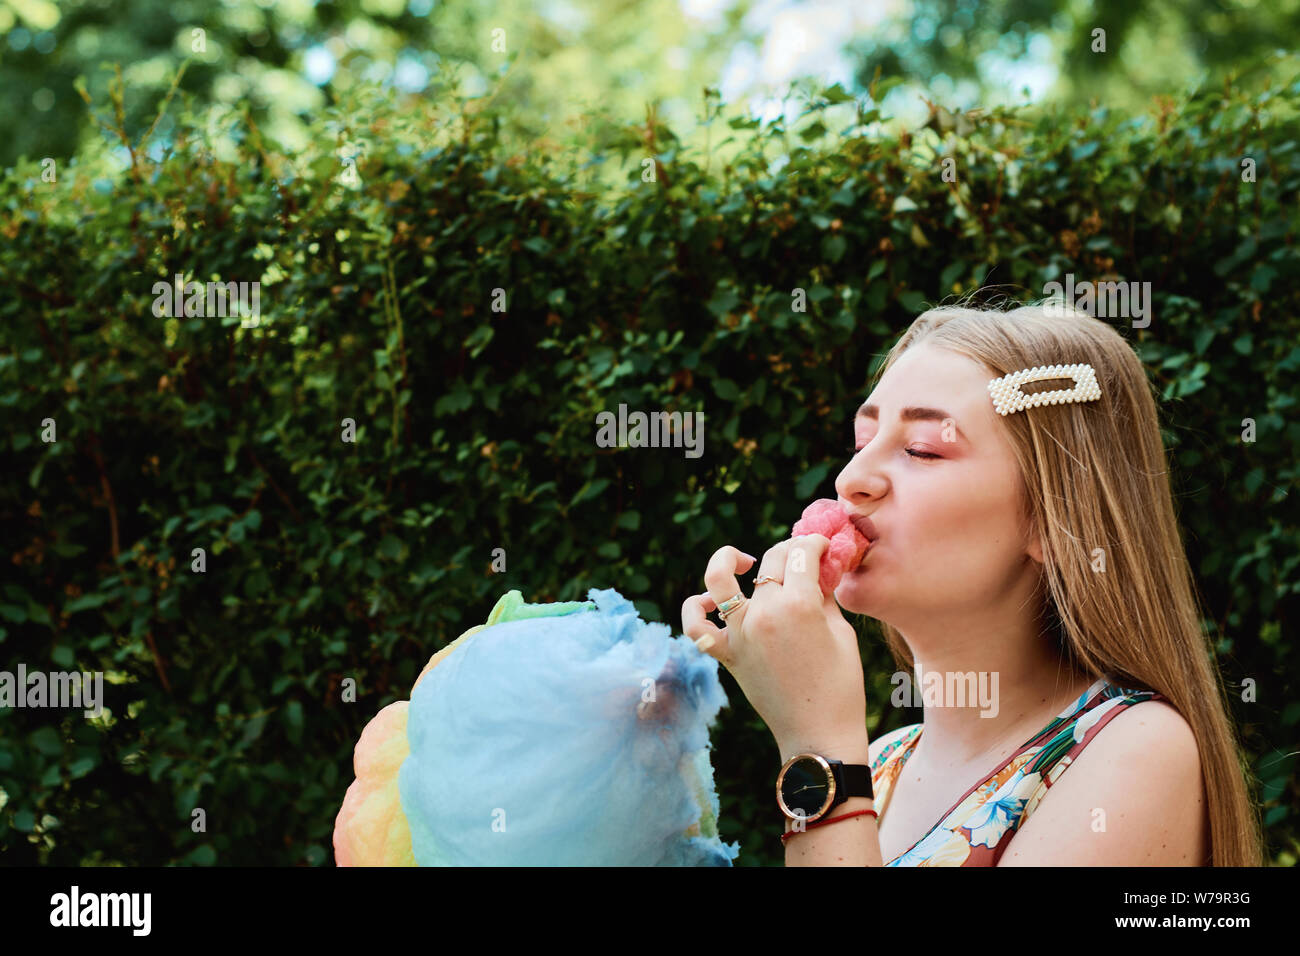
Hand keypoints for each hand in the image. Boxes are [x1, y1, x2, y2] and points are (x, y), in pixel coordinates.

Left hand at [681, 534, 867, 757]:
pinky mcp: (727, 654)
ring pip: (720, 580)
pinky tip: (712, 600)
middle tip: (802, 559)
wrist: (818, 735)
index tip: (821, 546)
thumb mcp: (842, 632)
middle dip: (789, 551)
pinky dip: (696, 608)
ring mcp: (740, 633)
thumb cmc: (840, 685)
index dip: (814, 543)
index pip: (800, 554)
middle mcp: (763, 613)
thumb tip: (818, 567)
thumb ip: (824, 594)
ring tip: (743, 561)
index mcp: (799, 605)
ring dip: (728, 559)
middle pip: (769, 561)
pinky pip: (696, 626)